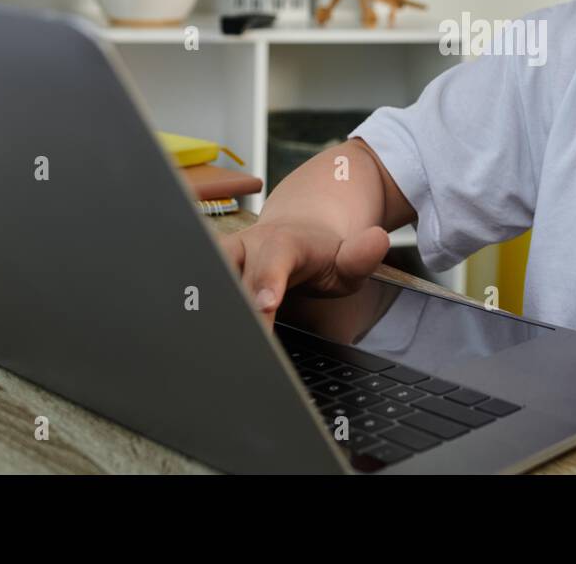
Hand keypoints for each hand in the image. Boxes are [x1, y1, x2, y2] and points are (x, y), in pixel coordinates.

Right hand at [215, 221, 391, 329]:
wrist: (300, 230)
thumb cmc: (324, 255)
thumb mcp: (349, 258)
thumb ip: (361, 256)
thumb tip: (378, 239)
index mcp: (283, 243)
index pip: (273, 261)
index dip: (267, 281)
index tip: (266, 304)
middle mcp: (248, 246)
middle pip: (231, 275)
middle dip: (231, 307)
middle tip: (236, 344)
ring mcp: (225, 256)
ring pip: (205, 278)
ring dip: (204, 308)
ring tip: (208, 345)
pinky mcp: (210, 269)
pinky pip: (200, 290)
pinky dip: (197, 312)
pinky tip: (198, 341)